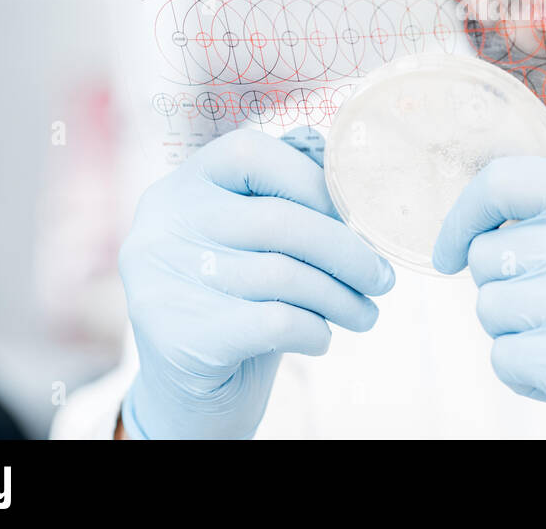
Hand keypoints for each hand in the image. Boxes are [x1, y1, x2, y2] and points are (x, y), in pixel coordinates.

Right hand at [118, 128, 394, 438]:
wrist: (186, 393)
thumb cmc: (236, 301)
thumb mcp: (254, 241)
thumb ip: (285, 191)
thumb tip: (345, 155)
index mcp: (182, 186)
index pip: (250, 153)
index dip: (312, 180)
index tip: (354, 217)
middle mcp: (163, 225)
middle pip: (277, 220)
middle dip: (346, 251)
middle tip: (383, 278)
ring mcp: (162, 280)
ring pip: (282, 274)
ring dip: (341, 297)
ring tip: (366, 313)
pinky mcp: (179, 337)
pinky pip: (275, 321)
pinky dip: (314, 329)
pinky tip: (322, 337)